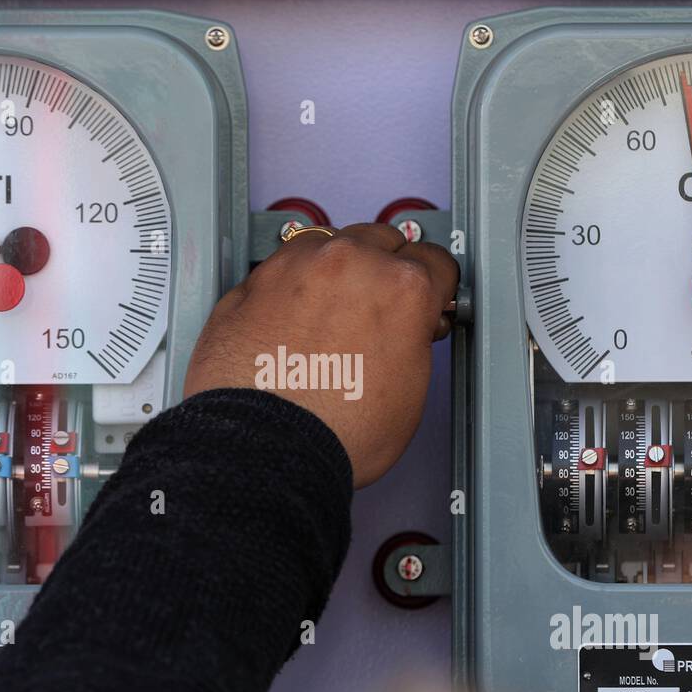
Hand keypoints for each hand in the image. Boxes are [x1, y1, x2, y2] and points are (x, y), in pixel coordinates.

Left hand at [183, 223, 459, 487]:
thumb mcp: (411, 393)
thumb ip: (413, 341)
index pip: (435, 262)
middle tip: (379, 308)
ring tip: (331, 312)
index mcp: (403, 288)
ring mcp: (299, 265)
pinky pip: (284, 263)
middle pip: (384, 241)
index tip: (427, 299)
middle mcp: (351, 263)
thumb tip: (406, 331)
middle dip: (386, 271)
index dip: (435, 288)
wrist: (266, 449)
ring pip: (332, 242)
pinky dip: (293, 282)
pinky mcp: (255, 278)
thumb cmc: (335, 433)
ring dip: (338, 268)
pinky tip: (292, 317)